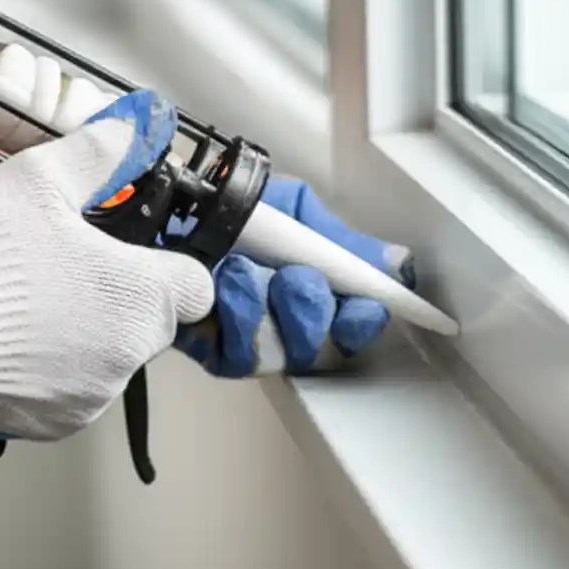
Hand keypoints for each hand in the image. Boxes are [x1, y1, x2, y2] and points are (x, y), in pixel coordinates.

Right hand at [0, 92, 213, 440]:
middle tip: (67, 264)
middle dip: (120, 294)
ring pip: (109, 356)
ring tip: (30, 299)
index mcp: (144, 295)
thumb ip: (102, 151)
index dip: (172, 263)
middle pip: (151, 320)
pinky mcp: (55, 424)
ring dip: (84, 331)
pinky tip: (9, 336)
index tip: (138, 251)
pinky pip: (70, 389)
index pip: (196, 286)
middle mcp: (131, 353)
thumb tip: (138, 124)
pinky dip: (50, 367)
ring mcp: (94, 394)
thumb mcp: (42, 178)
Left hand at [175, 178, 412, 376]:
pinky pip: (237, 357)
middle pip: (323, 347)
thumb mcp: (296, 213)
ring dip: (266, 306)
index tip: (365, 308)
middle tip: (292, 275)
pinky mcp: (213, 353)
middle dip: (310, 306)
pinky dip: (232, 316)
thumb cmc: (231, 213)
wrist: (170, 211)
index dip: (363, 320)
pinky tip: (218, 287)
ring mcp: (252, 342)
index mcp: (318, 292)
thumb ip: (345, 243)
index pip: (355, 323)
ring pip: (282, 353)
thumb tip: (398, 264)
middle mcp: (289, 325)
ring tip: (241, 270)